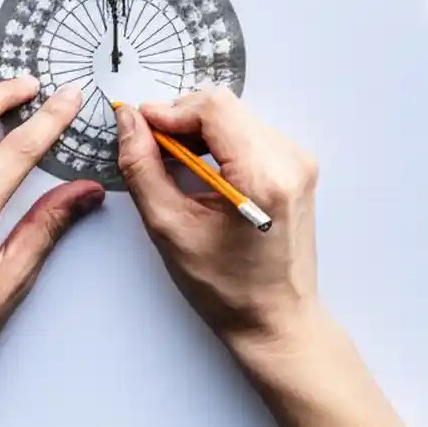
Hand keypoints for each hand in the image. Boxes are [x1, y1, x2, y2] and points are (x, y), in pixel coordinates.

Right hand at [114, 88, 318, 356]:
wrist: (276, 320)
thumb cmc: (227, 288)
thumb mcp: (170, 228)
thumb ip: (143, 167)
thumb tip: (129, 122)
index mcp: (264, 176)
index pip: (213, 108)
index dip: (168, 110)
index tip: (139, 128)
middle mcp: (290, 160)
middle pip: (224, 107)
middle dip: (180, 120)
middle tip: (151, 149)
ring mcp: (298, 162)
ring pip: (235, 116)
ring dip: (198, 131)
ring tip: (174, 165)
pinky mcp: (296, 167)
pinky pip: (249, 133)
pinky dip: (218, 142)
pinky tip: (201, 171)